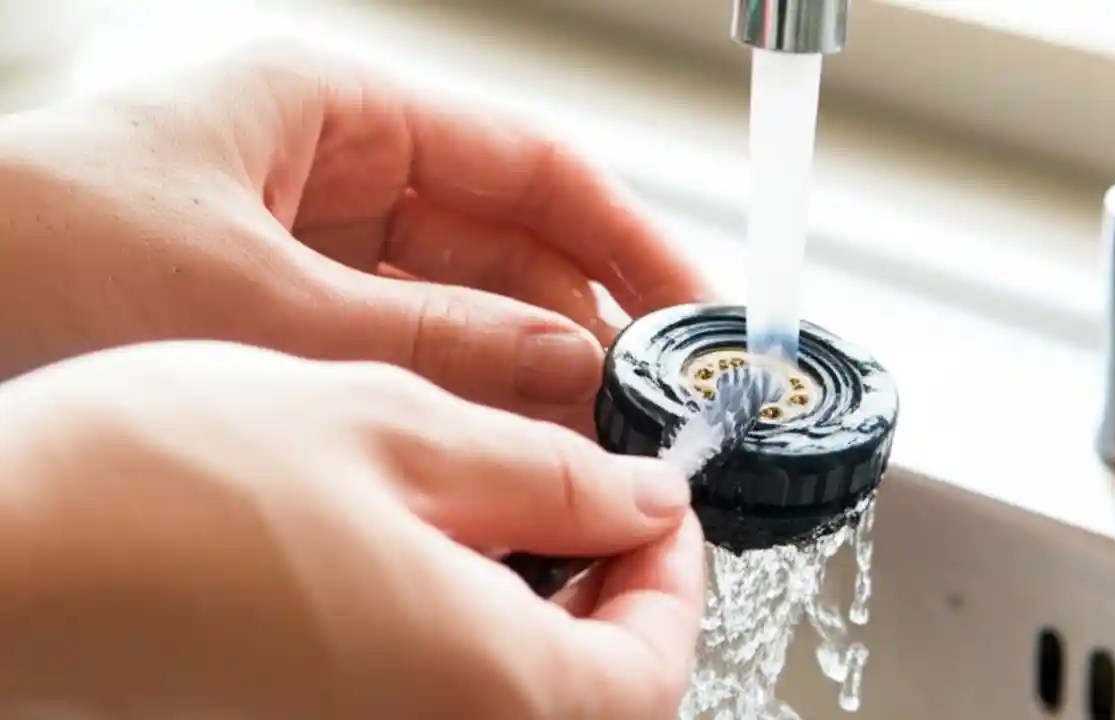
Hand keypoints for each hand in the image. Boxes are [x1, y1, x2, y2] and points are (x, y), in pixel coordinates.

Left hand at [0, 41, 711, 433]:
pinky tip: (501, 450)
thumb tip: (570, 366)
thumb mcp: (257, 301)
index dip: (620, 233)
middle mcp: (330, 178)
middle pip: (502, 244)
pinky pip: (402, 356)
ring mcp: (310, 254)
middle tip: (643, 400)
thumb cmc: (23, 259)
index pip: (525, 165)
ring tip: (588, 439)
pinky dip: (453, 401)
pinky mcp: (283, 324)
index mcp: (331, 114)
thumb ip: (431, 340)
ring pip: (458, 309)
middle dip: (578, 320)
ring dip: (523, 371)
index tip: (686, 304)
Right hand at [0, 342, 703, 718]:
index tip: (660, 500)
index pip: (652, 670)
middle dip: (614, 593)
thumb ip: (550, 476)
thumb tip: (643, 500)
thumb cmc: (172, 487)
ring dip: (542, 609)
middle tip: (596, 496)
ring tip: (512, 504)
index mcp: (483, 694)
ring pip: (515, 698)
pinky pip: (435, 698)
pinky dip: (464, 629)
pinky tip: (429, 546)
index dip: (675, 578)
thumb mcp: (399, 435)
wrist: (2, 549)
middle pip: (595, 698)